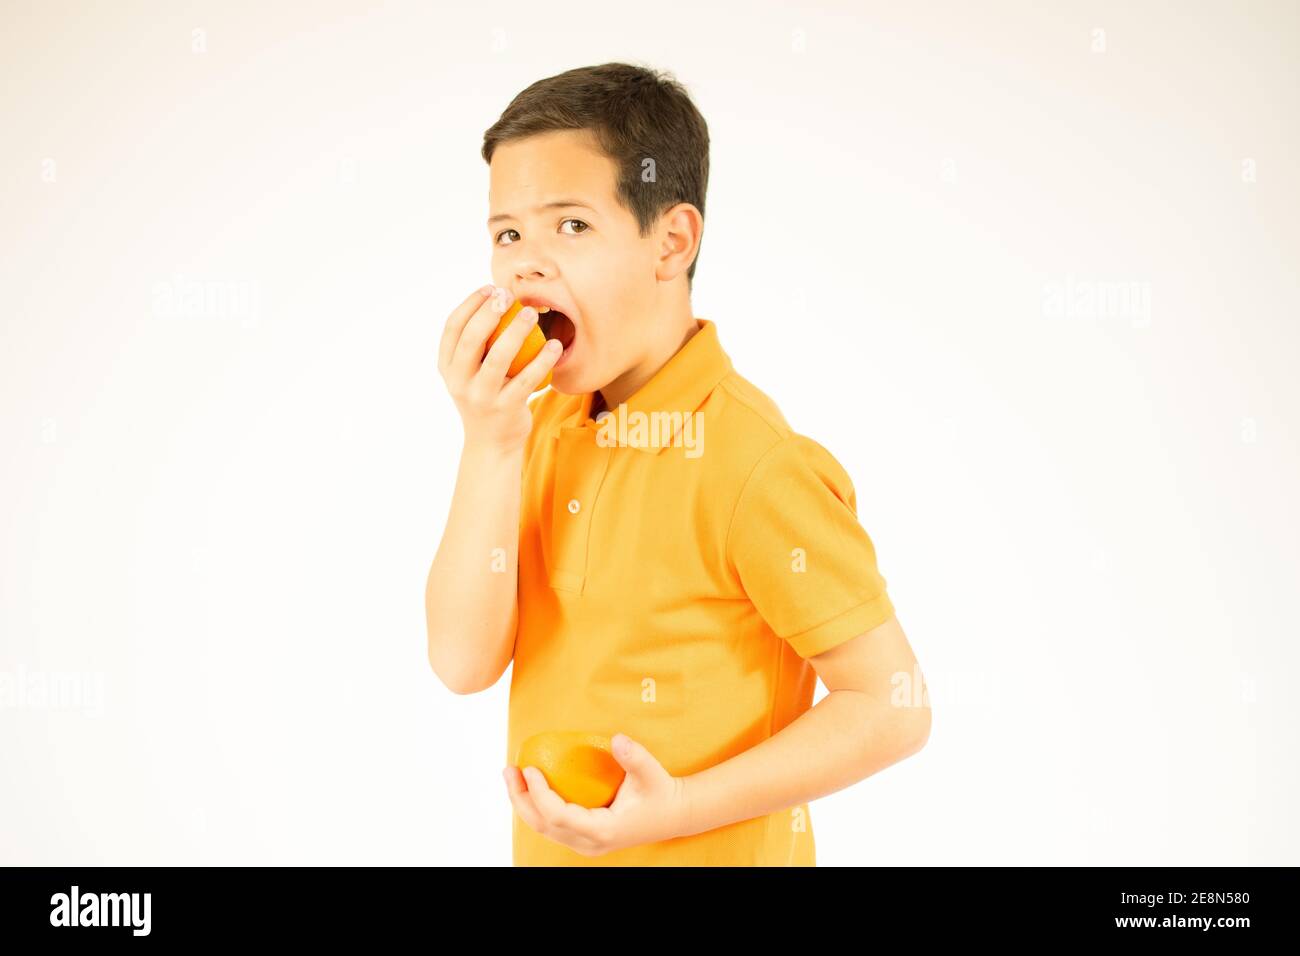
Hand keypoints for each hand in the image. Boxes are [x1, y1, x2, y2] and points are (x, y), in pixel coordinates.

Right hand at [438, 284, 561, 452]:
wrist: (491, 444)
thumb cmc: (486, 397)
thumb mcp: (470, 373)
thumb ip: (476, 345)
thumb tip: (495, 300)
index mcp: (447, 368)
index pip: (453, 328)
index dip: (470, 304)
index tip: (490, 288)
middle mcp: (459, 382)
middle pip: (472, 339)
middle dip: (490, 312)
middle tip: (509, 296)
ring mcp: (481, 397)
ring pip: (498, 358)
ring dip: (517, 331)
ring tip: (532, 314)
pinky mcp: (505, 409)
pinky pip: (526, 380)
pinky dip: (542, 360)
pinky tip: (555, 346)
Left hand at [503, 733, 689, 856]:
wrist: (673, 814)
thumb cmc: (661, 792)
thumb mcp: (651, 772)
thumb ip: (634, 757)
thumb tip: (617, 739)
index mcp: (603, 830)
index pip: (558, 816)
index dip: (538, 794)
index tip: (530, 768)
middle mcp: (589, 843)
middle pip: (543, 825)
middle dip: (520, 799)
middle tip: (509, 770)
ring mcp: (585, 844)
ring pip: (544, 829)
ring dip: (524, 803)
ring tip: (513, 776)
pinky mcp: (583, 838)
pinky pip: (552, 825)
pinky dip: (536, 807)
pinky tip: (530, 786)